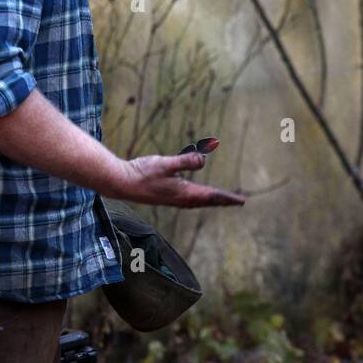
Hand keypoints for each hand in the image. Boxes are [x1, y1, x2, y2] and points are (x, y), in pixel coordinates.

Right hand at [112, 146, 245, 207]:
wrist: (121, 183)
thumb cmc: (143, 173)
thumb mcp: (166, 163)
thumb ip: (185, 161)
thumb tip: (203, 160)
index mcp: (184, 193)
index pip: (211, 196)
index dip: (227, 198)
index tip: (241, 201)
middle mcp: (180, 199)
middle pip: (207, 201)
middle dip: (222, 200)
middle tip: (237, 202)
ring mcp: (172, 199)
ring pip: (197, 201)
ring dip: (211, 200)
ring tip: (221, 200)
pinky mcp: (165, 196)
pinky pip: (188, 199)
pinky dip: (198, 198)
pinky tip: (195, 196)